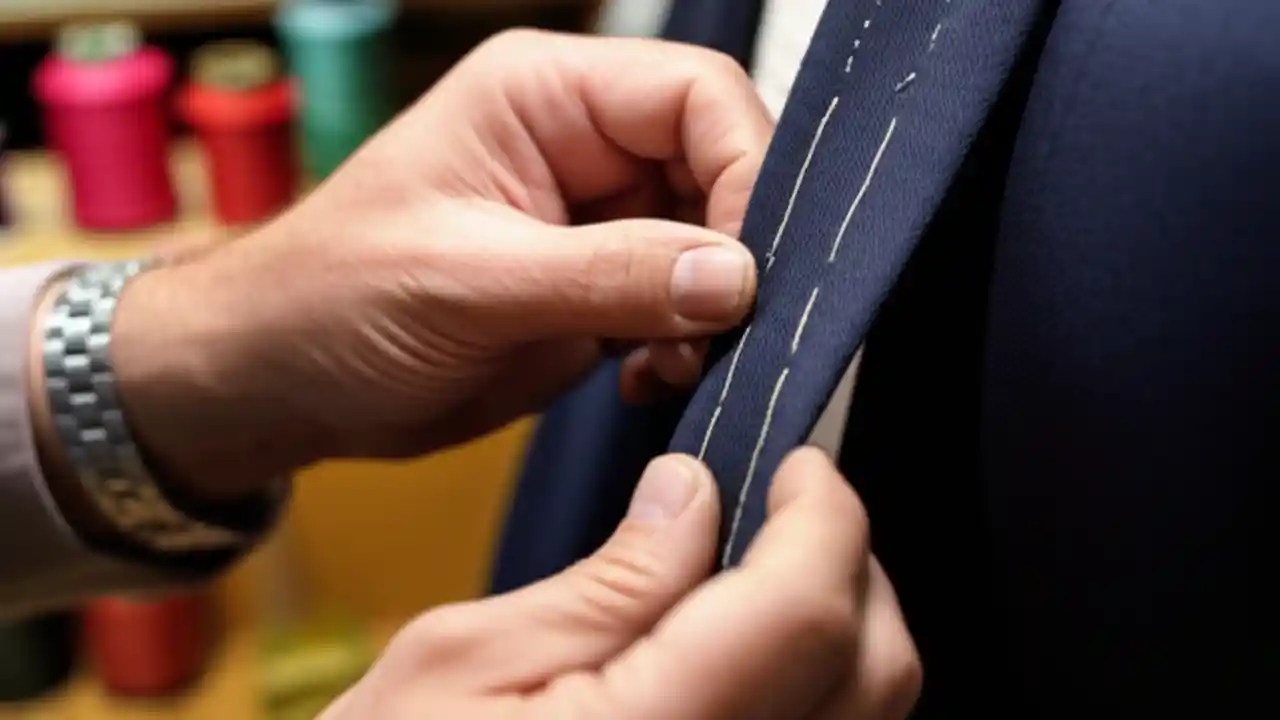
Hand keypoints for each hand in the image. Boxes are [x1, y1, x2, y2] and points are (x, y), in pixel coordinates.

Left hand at [66, 30, 770, 499]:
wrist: (281, 384)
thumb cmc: (329, 300)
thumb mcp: (467, 281)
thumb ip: (608, 274)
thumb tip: (735, 276)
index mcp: (546, 96)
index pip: (697, 95)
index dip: (744, 169)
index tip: (749, 264)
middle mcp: (583, 147)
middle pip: (721, 168)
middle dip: (734, 251)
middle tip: (719, 329)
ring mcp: (596, 223)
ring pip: (714, 244)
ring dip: (714, 312)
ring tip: (670, 365)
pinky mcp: (599, 292)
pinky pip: (685, 306)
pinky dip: (688, 348)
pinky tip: (646, 380)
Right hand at [321, 448, 921, 719]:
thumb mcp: (463, 659)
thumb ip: (608, 582)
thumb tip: (697, 493)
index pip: (807, 611)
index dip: (825, 514)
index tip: (797, 465)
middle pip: (875, 668)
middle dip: (847, 561)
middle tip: (779, 506)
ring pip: (870, 714)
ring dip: (840, 624)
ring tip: (759, 573)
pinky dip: (817, 685)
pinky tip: (746, 653)